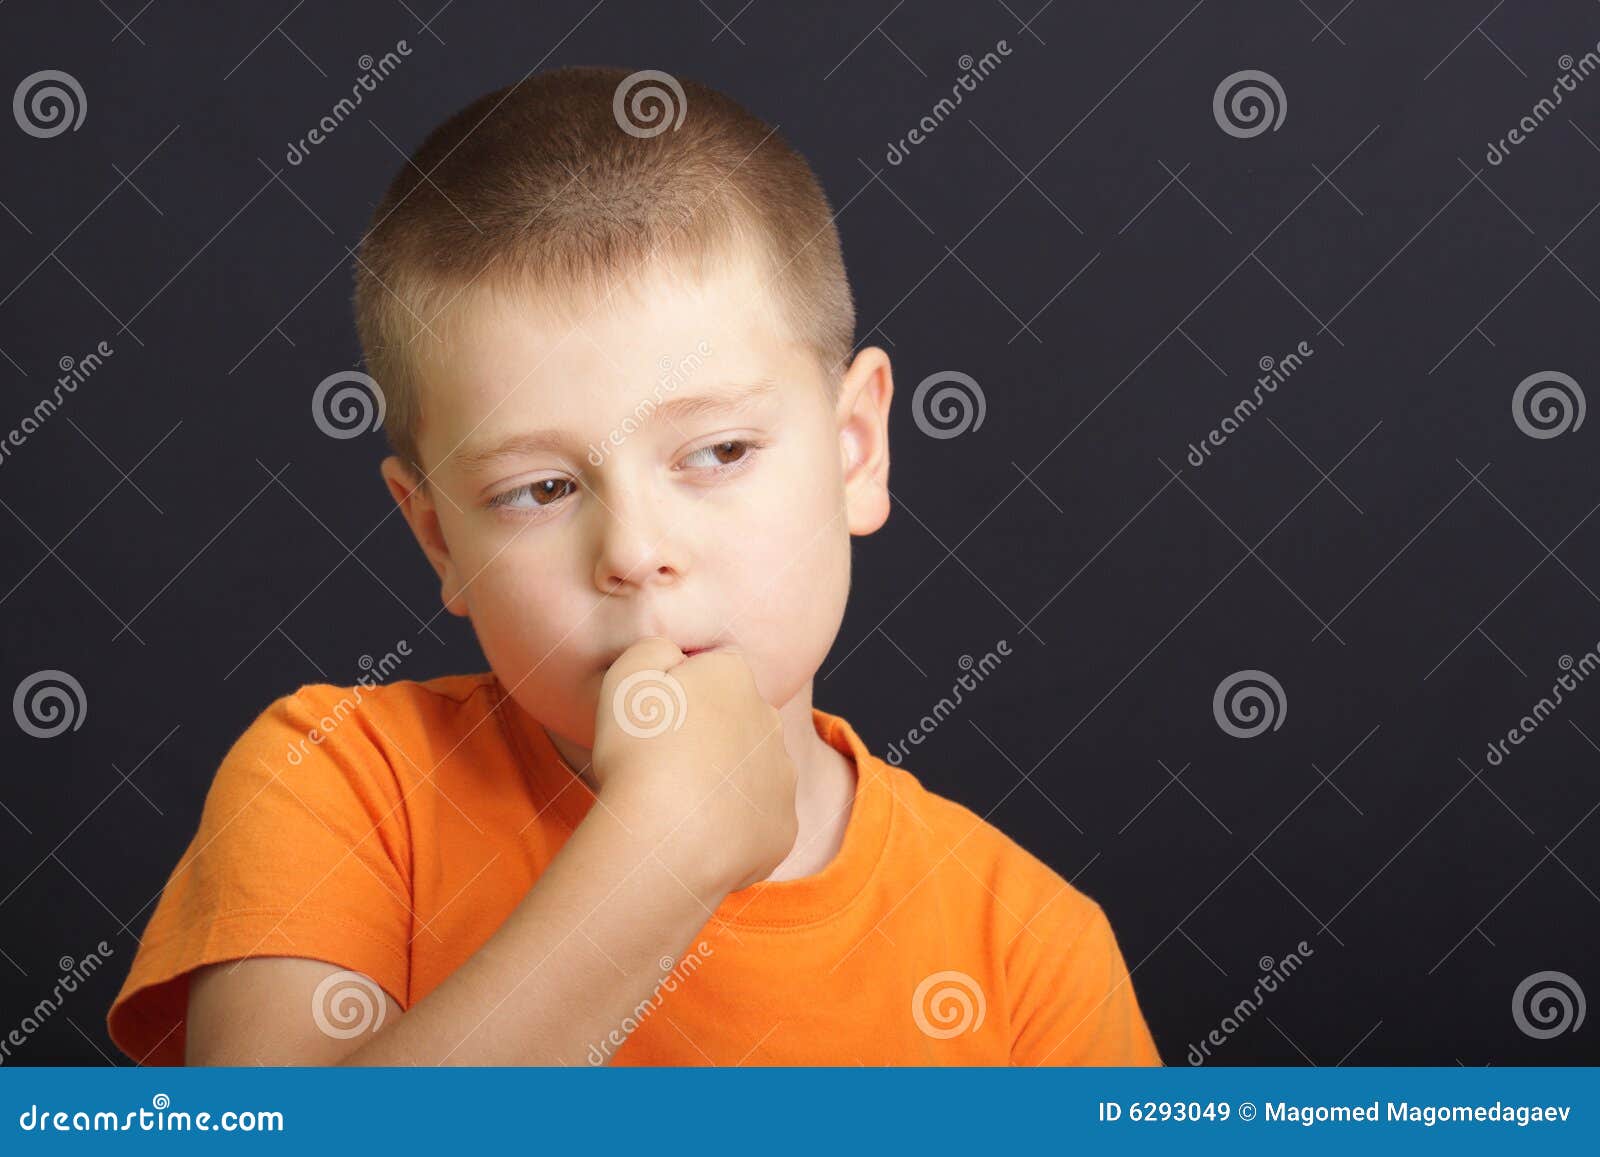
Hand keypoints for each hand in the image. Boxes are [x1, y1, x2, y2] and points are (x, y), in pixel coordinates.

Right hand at [591, 636, 798, 896]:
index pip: (715, 668)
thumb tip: (675, 655)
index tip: (657, 720)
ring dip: (725, 778)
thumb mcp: (626, 678)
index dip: (684, 690)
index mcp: (734, 677)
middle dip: (711, 732)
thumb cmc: (639, 754)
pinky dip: (734, 824)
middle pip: (738, 718)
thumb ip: (654, 650)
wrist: (666, 840)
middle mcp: (771, 720)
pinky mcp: (784, 826)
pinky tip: (700, 833)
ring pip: (752, 768)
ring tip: (680, 803)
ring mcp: (783, 776)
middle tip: (664, 763)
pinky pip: (758, 818)